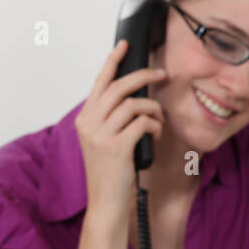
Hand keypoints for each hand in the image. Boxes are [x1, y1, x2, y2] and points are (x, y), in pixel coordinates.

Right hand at [76, 39, 165, 214]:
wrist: (107, 203)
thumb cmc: (113, 172)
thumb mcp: (105, 141)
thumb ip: (113, 119)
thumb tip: (136, 97)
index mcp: (85, 119)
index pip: (99, 83)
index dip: (113, 62)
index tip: (125, 46)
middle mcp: (89, 124)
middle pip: (119, 87)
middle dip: (144, 76)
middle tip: (162, 75)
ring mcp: (101, 136)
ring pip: (135, 104)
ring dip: (154, 110)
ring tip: (158, 122)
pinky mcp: (117, 147)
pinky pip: (144, 123)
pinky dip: (156, 126)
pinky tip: (156, 136)